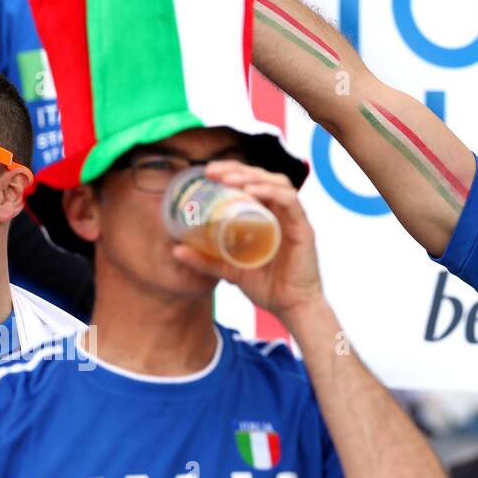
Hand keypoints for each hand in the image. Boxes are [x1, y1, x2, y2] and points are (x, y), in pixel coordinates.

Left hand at [171, 160, 323, 323]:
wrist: (291, 308)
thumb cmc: (267, 286)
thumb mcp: (229, 270)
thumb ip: (206, 260)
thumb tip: (175, 249)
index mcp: (268, 215)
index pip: (253, 182)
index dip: (232, 172)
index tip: (207, 173)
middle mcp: (283, 212)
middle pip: (264, 177)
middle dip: (237, 169)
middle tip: (212, 171)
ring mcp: (294, 218)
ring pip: (277, 183)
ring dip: (252, 177)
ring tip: (228, 179)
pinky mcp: (303, 228)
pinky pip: (290, 202)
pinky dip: (271, 192)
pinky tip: (251, 191)